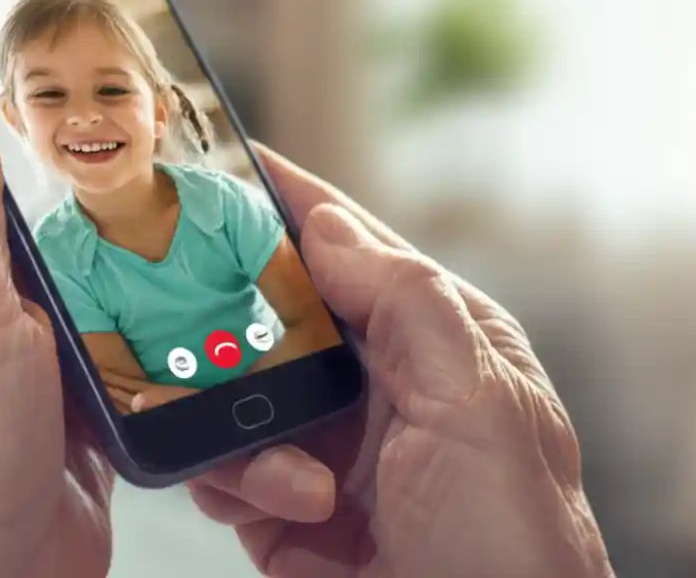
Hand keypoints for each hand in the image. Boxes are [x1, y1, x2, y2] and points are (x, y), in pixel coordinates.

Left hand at [0, 47, 336, 575]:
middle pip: (5, 190)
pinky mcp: (66, 393)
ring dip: (100, 215)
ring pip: (64, 254)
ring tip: (146, 164)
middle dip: (44, 134)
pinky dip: (134, 297)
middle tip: (89, 79)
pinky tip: (168, 277)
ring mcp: (16, 346)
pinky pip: (103, 324)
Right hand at [187, 145, 614, 577]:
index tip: (220, 156)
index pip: (349, 247)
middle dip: (230, 318)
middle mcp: (376, 384)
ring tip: (300, 484)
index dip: (287, 198)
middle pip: (274, 313)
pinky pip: (220, 466)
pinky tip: (275, 508)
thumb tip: (331, 225)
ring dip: (246, 432)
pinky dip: (227, 481)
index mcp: (435, 340)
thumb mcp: (477, 406)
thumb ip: (406, 303)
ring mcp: (328, 447)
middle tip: (180, 307)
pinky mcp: (286, 509)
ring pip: (236, 393)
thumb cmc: (515, 545)